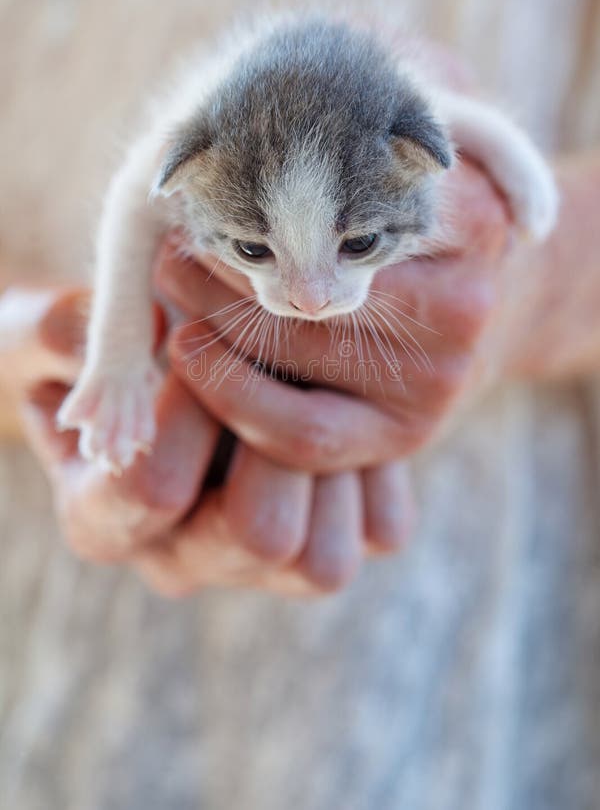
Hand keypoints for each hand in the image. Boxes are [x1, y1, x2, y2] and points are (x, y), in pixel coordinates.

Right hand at [0, 287, 414, 594]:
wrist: (171, 369)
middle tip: (265, 358)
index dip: (183, 405)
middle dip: (270, 429)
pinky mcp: (340, 540)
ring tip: (305, 381)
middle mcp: (190, 559)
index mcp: (107, 521)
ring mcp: (268, 564)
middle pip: (259, 534)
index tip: (192, 338)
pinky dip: (376, 467)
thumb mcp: (60, 334)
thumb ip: (68, 333)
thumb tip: (158, 329)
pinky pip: (380, 529)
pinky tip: (346, 406)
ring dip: (330, 452)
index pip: (152, 490)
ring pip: (326, 556)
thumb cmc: (113, 350)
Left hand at [158, 159, 512, 473]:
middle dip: (228, 256)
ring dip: (212, 313)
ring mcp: (438, 379)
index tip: (202, 184)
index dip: (263, 195)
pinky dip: (230, 396)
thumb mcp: (421, 156)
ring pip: (299, 348)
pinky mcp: (405, 437)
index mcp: (473, 222)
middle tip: (169, 241)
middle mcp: (464, 304)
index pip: (348, 202)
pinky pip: (300, 432)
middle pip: (317, 275)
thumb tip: (286, 96)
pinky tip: (187, 352)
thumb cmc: (424, 223)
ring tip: (167, 281)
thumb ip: (385, 126)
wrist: (484, 318)